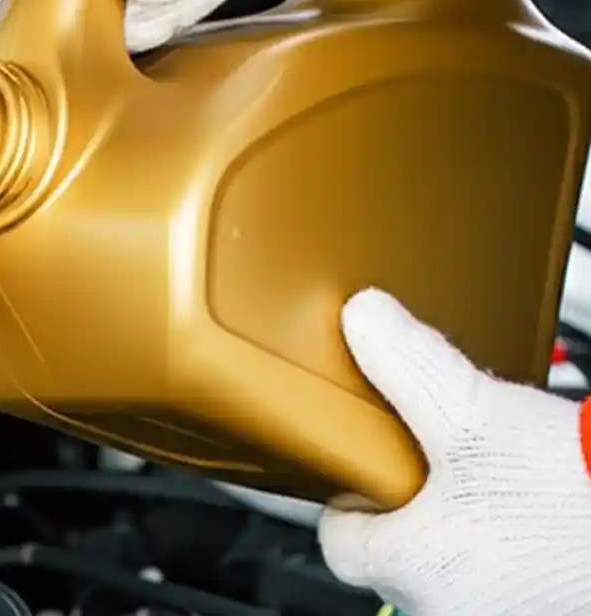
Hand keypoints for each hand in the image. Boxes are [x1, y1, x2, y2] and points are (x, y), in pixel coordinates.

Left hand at [319, 289, 590, 614]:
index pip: (342, 545)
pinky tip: (527, 506)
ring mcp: (505, 612)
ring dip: (461, 526)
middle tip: (428, 464)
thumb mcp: (473, 410)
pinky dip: (506, 542)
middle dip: (408, 509)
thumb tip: (365, 321)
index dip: (348, 500)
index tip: (361, 472)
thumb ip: (408, 364)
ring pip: (452, 566)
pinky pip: (503, 575)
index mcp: (417, 566)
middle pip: (397, 556)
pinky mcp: (547, 606)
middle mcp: (453, 607)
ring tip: (486, 481)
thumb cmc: (577, 488)